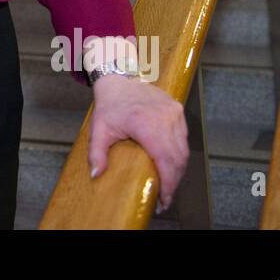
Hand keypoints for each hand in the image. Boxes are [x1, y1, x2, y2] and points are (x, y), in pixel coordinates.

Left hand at [87, 74, 188, 215]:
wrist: (118, 79)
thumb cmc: (108, 104)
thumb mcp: (98, 129)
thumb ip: (96, 153)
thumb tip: (96, 175)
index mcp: (145, 123)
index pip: (166, 159)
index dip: (168, 183)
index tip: (163, 199)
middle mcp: (164, 117)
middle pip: (178, 158)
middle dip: (174, 181)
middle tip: (165, 198)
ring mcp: (173, 112)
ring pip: (184, 149)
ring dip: (178, 170)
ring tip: (168, 185)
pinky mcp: (177, 110)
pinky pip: (183, 138)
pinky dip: (179, 154)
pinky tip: (171, 165)